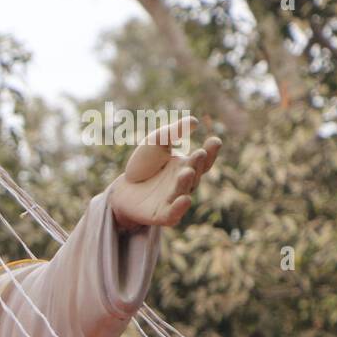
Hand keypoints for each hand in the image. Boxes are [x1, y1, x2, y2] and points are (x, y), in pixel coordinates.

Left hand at [107, 116, 221, 231]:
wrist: (122, 189)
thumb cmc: (143, 165)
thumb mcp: (155, 143)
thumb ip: (172, 133)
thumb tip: (194, 121)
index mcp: (186, 167)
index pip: (203, 160)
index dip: (211, 152)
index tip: (214, 140)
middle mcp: (184, 184)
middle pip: (194, 175)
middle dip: (196, 165)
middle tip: (198, 153)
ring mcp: (173, 200)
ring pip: (183, 192)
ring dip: (186, 183)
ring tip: (187, 172)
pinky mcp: (161, 215)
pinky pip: (173, 214)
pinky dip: (179, 208)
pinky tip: (184, 199)